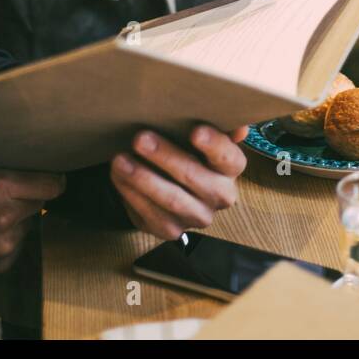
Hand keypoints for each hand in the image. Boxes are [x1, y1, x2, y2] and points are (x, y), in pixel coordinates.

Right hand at [0, 167, 65, 287]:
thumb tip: (26, 158)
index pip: (53, 183)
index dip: (51, 178)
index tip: (48, 176)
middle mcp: (7, 216)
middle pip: (41, 202)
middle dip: (30, 196)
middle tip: (9, 194)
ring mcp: (5, 244)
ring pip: (29, 224)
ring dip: (18, 219)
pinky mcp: (2, 265)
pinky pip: (17, 245)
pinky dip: (6, 239)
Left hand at [110, 124, 248, 238]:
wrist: (168, 182)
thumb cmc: (186, 150)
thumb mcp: (200, 136)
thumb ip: (218, 129)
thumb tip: (240, 128)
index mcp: (230, 169)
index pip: (229, 158)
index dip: (214, 146)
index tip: (195, 131)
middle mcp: (220, 196)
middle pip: (194, 177)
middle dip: (165, 157)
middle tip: (140, 139)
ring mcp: (196, 217)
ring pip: (171, 200)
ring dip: (143, 178)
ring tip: (120, 160)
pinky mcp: (171, 230)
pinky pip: (151, 215)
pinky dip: (131, 194)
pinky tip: (118, 177)